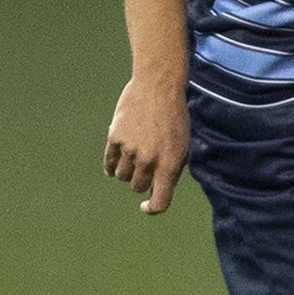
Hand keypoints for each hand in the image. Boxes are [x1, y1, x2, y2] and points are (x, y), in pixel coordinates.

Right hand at [103, 75, 188, 214]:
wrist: (158, 86)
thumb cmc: (175, 116)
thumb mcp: (183, 144)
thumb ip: (172, 168)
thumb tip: (156, 189)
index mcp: (170, 164)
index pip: (160, 202)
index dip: (153, 208)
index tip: (147, 206)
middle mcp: (149, 160)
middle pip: (138, 187)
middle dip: (142, 180)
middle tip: (146, 167)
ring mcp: (130, 150)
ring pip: (122, 176)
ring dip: (127, 171)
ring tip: (134, 157)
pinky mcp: (115, 138)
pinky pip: (109, 163)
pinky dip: (112, 166)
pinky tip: (114, 165)